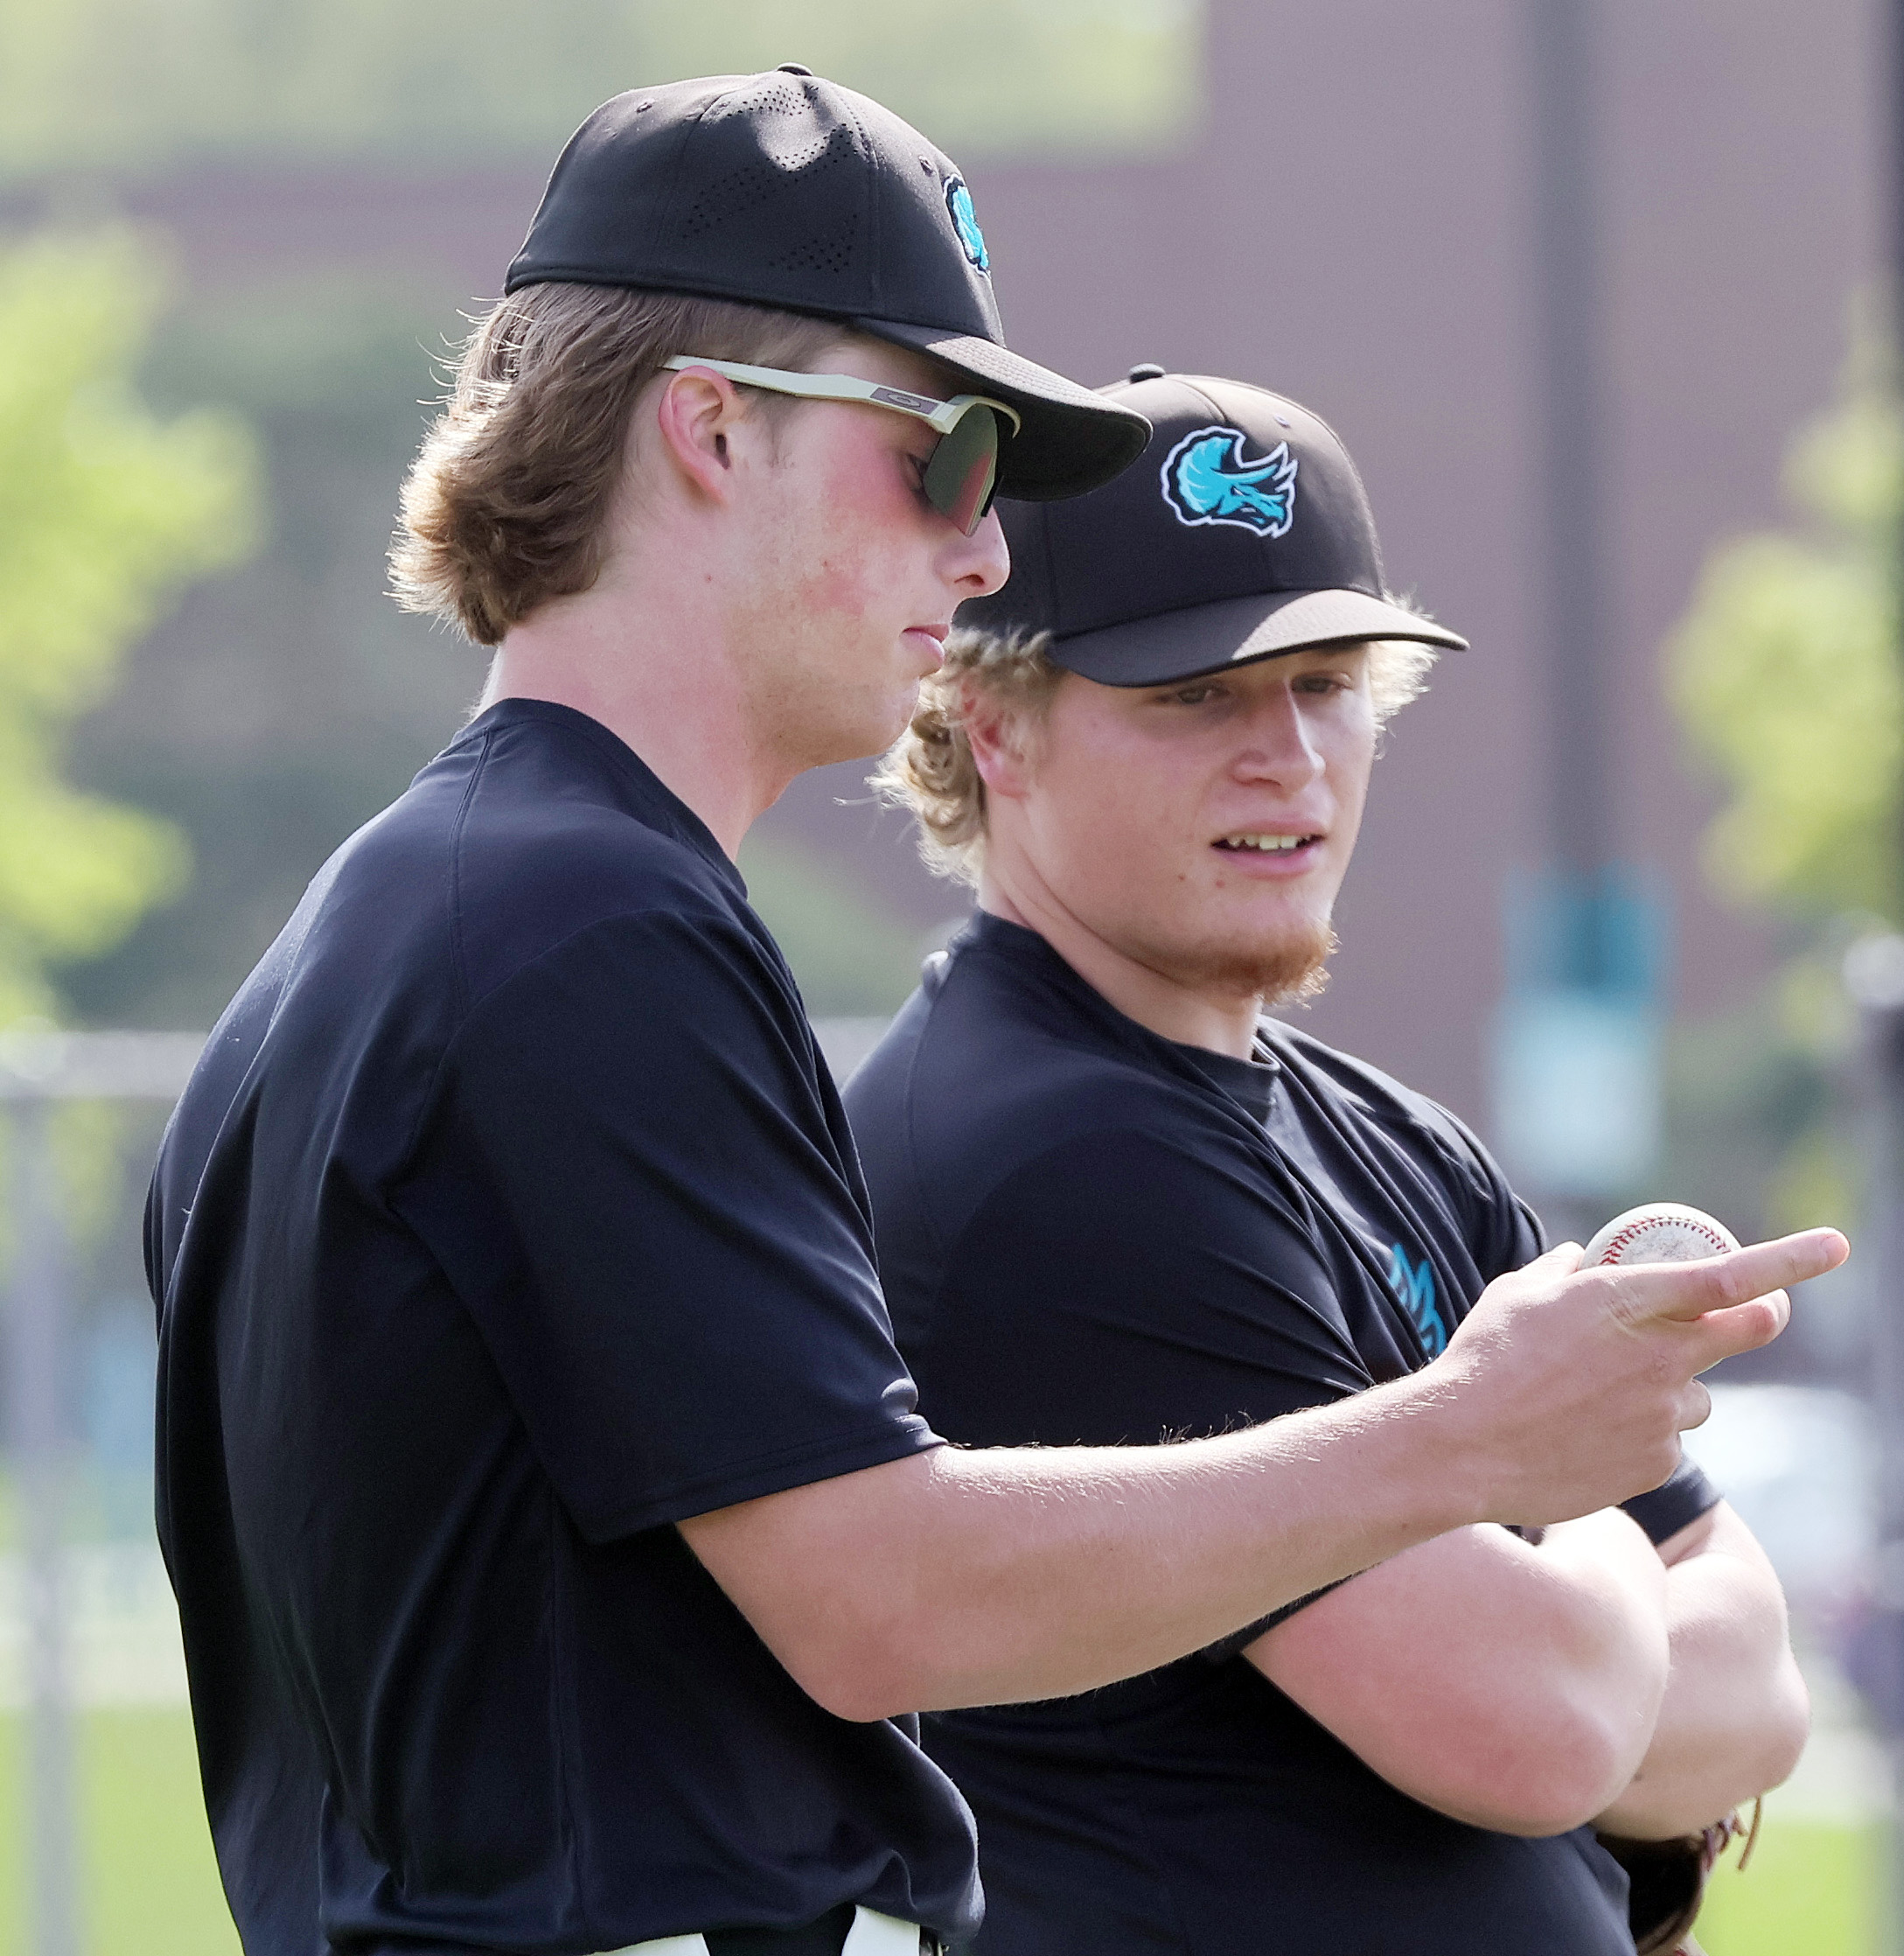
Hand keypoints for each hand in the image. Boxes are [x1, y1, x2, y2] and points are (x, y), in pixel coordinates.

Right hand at [1421, 1228, 1846, 1525]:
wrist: (1461, 1447)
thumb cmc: (1482, 1360)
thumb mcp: (1516, 1295)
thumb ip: (1560, 1273)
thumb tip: (1577, 1259)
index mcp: (1629, 1302)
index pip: (1732, 1277)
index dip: (1793, 1260)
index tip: (1837, 1244)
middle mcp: (1661, 1357)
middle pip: (1749, 1331)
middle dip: (1758, 1316)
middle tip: (1744, 1315)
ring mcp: (1664, 1415)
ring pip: (1697, 1393)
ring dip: (1671, 1386)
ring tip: (1601, 1395)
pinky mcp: (1656, 1463)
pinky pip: (1666, 1439)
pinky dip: (1639, 1432)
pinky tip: (1585, 1433)